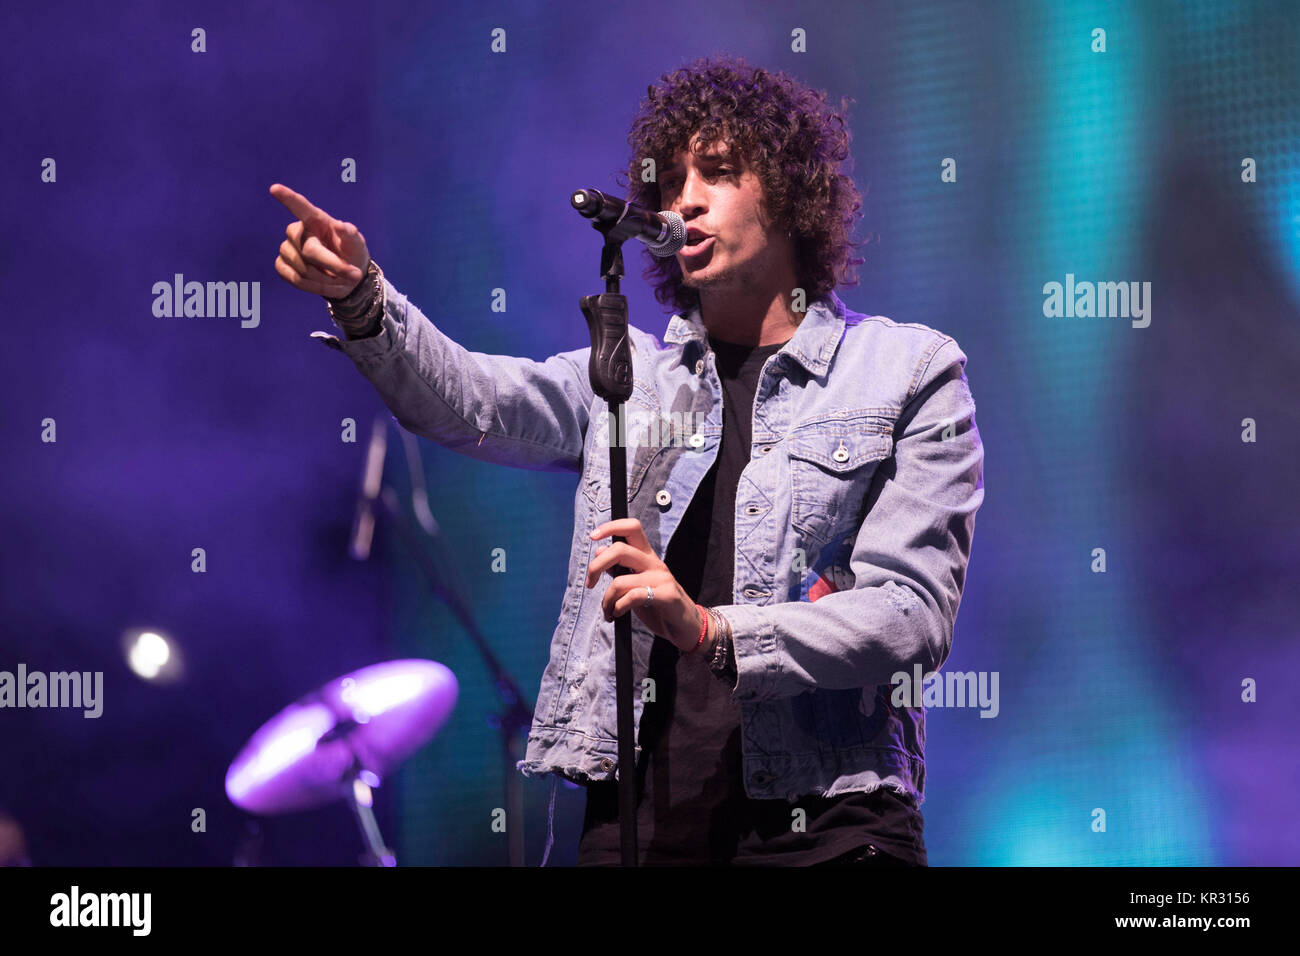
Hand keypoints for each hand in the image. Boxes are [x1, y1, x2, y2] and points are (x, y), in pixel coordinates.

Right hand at [269, 183, 370, 297]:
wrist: (345, 278)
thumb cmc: (351, 255)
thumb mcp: (358, 246)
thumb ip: (352, 236)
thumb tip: (343, 225)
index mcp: (316, 220)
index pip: (301, 207)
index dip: (288, 198)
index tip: (275, 189)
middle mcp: (298, 231)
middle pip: (309, 250)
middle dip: (333, 265)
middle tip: (354, 275)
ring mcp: (287, 248)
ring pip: (303, 269)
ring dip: (326, 280)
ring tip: (338, 278)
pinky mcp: (281, 265)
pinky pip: (295, 279)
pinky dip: (314, 286)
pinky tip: (323, 283)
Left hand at [586, 518, 707, 654]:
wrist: (687, 626)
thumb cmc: (659, 605)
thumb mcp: (636, 584)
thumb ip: (619, 568)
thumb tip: (599, 550)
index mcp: (647, 556)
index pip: (631, 528)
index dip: (610, 527)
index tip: (593, 536)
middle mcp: (654, 563)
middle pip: (619, 550)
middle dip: (596, 566)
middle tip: (590, 583)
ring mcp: (661, 579)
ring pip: (621, 580)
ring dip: (606, 600)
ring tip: (608, 611)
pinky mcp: (667, 596)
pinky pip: (633, 597)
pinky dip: (619, 608)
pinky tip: (618, 614)